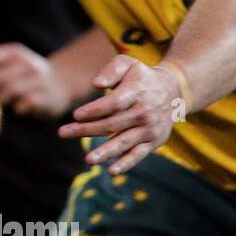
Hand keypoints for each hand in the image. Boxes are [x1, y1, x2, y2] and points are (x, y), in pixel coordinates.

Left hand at [0, 42, 71, 119]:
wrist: (65, 80)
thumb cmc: (26, 73)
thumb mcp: (13, 59)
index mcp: (16, 52)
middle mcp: (28, 64)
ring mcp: (39, 80)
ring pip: (10, 91)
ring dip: (1, 100)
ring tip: (0, 104)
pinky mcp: (46, 98)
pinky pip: (23, 105)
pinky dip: (17, 108)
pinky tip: (18, 108)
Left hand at [57, 55, 184, 173]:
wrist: (173, 92)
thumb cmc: (141, 77)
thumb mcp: (128, 64)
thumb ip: (111, 70)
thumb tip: (96, 84)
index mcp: (137, 92)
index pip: (114, 104)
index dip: (94, 110)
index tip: (76, 115)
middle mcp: (144, 112)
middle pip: (112, 124)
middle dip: (85, 130)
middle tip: (62, 133)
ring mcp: (149, 129)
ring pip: (123, 142)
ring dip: (105, 152)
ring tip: (88, 160)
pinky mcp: (153, 142)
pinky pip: (138, 155)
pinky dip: (126, 164)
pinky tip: (111, 171)